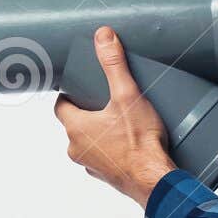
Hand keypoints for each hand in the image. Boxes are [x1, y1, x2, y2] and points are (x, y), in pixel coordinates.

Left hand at [53, 26, 176, 207]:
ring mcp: (91, 165)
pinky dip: (113, 151)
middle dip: (90, 113)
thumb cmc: (139, 142)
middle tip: (109, 101)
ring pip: (90, 143)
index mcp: (75, 128)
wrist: (156, 181)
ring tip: (123, 122)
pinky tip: (131, 145)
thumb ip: (114, 65)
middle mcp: (77, 148)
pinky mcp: (108, 177)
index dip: (71, 95)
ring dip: (101, 134)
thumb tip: (103, 36)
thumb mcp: (127, 96)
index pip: (62, 106)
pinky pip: (106, 159)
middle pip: (76, 124)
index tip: (83, 88)